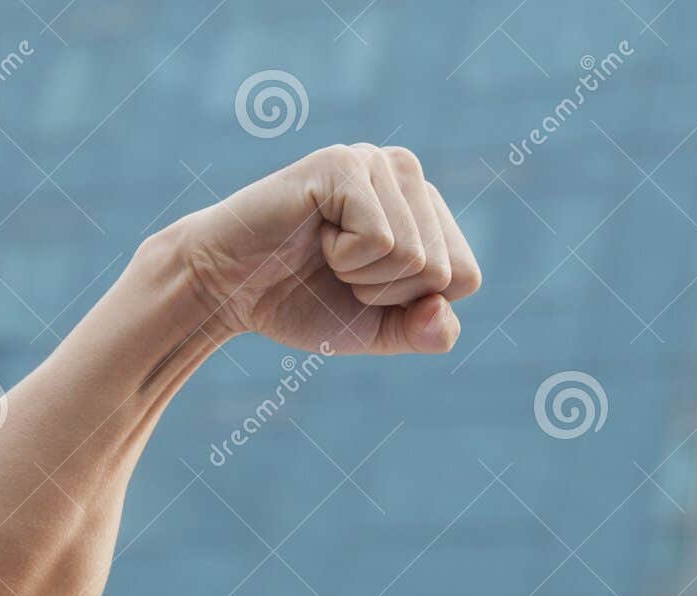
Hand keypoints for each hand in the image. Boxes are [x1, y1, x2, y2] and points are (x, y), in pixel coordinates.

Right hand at [169, 144, 481, 354]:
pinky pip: (379, 240)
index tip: (365, 288)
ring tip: (324, 251)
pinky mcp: (342, 164)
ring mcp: (375, 162)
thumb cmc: (303, 301)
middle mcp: (407, 174)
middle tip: (337, 271)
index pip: (467, 277)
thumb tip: (443, 314)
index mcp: (425, 209)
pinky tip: (313, 235)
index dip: (413, 305)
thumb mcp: (378, 330)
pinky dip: (343, 258)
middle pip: (442, 270)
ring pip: (413, 256)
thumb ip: (425, 332)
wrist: (228, 290)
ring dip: (361, 276)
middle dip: (385, 293)